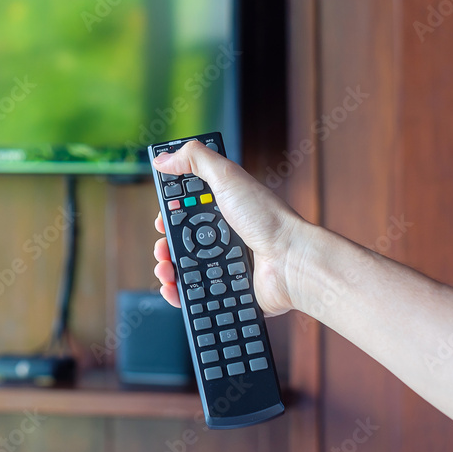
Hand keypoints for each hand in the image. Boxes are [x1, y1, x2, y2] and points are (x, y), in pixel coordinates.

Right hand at [152, 141, 306, 315]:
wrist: (290, 261)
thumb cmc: (267, 219)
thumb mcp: (228, 176)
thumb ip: (195, 158)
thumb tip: (164, 158)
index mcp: (223, 207)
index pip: (186, 208)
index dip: (170, 212)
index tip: (162, 217)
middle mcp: (223, 234)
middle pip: (181, 239)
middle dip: (164, 243)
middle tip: (163, 246)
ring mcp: (225, 262)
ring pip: (184, 267)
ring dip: (167, 267)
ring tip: (166, 268)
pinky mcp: (227, 287)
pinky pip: (196, 292)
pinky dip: (179, 291)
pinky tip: (173, 287)